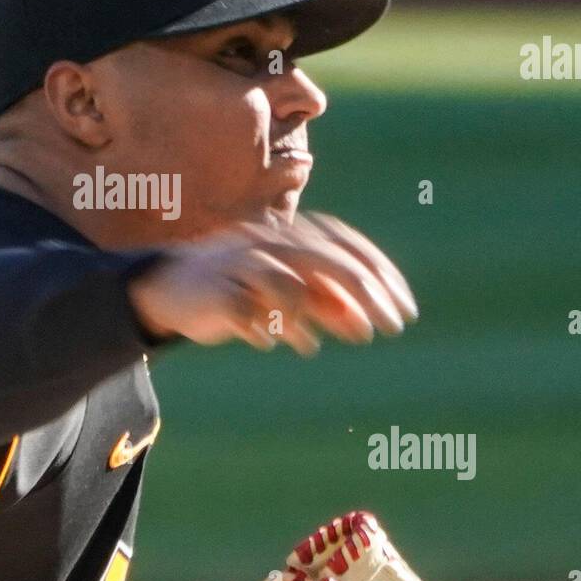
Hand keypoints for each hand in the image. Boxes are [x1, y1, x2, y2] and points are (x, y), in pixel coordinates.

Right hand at [127, 212, 417, 355]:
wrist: (174, 288)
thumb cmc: (242, 289)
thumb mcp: (289, 296)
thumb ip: (325, 305)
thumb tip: (368, 325)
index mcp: (289, 236)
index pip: (345, 245)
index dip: (380, 273)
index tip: (405, 308)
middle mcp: (269, 243)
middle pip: (324, 261)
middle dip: (364, 294)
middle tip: (393, 328)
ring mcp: (240, 264)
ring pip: (284, 283)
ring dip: (311, 314)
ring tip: (320, 344)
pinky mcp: (214, 290)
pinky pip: (245, 309)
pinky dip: (262, 326)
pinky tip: (268, 342)